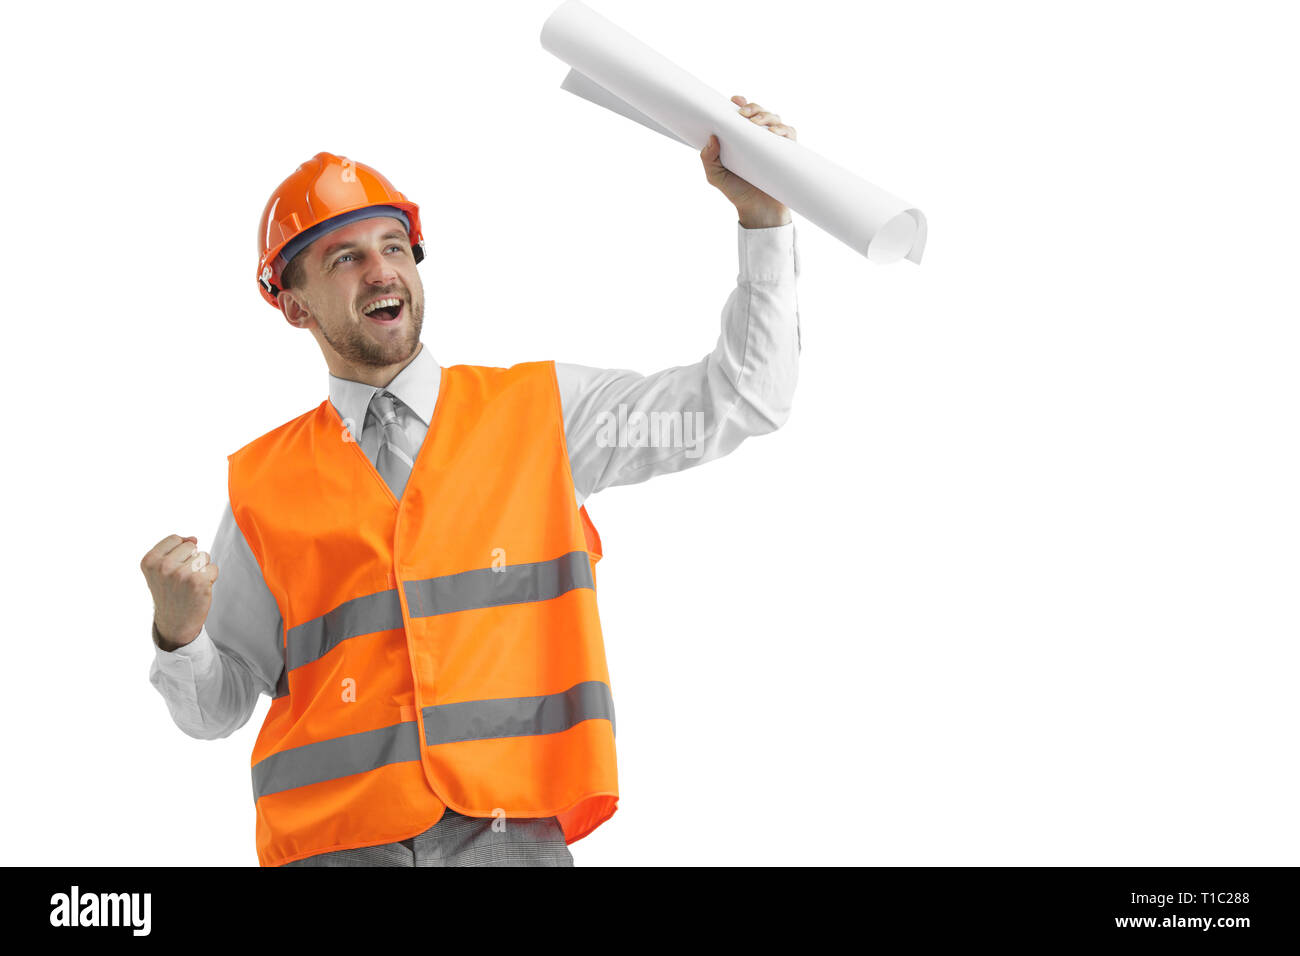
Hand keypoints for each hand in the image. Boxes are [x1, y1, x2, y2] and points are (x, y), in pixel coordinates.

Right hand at [140, 534, 218, 650]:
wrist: (175, 623)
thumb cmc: (170, 593)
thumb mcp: (160, 569)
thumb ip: (173, 548)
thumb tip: (194, 538)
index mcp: (150, 560)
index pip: (175, 539)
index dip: (180, 553)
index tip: (172, 570)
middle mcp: (163, 566)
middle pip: (191, 546)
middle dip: (191, 560)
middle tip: (182, 580)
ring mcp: (181, 573)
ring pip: (204, 556)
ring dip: (201, 569)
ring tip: (190, 585)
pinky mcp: (199, 581)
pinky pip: (213, 568)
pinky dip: (210, 578)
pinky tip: (199, 590)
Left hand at [701, 94, 795, 227]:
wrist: (757, 211)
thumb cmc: (737, 192)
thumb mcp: (716, 176)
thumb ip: (708, 159)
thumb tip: (711, 138)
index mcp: (742, 138)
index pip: (744, 114)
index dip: (741, 103)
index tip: (735, 101)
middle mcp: (759, 138)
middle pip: (760, 112)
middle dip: (753, 109)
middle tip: (743, 115)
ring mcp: (774, 144)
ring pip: (775, 119)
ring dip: (767, 117)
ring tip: (756, 124)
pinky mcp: (787, 153)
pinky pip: (789, 134)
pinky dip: (783, 130)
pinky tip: (773, 132)